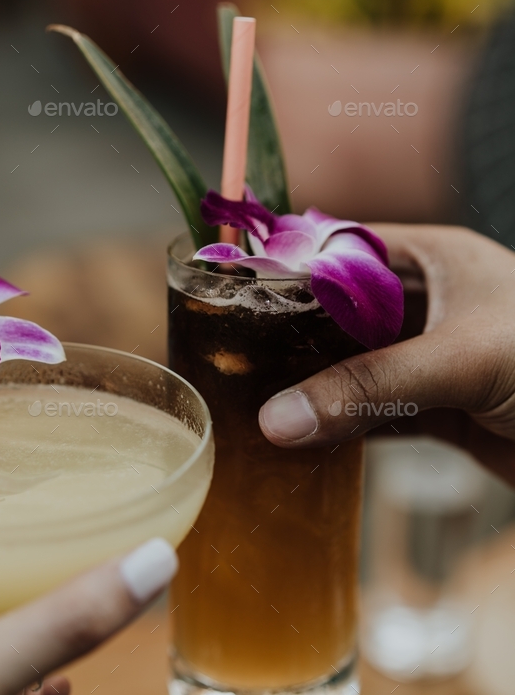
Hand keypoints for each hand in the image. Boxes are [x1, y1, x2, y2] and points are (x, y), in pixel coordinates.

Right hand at [259, 225, 514, 486]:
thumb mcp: (460, 360)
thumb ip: (372, 387)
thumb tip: (280, 417)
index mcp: (435, 260)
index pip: (344, 252)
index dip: (290, 273)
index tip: (233, 301)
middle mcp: (431, 305)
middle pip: (342, 317)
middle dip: (293, 341)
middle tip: (234, 363)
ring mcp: (435, 361)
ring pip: (358, 373)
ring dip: (316, 393)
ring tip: (257, 407)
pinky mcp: (445, 412)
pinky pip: (381, 418)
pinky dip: (346, 432)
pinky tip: (307, 442)